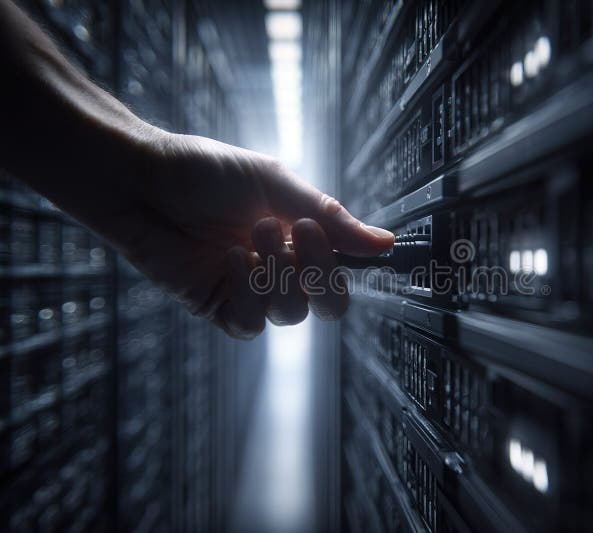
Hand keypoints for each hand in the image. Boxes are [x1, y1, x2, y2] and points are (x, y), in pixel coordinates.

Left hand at [95, 133, 393, 337]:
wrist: (142, 178)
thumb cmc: (206, 172)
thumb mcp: (276, 184)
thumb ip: (330, 218)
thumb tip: (385, 241)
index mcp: (298, 239)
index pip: (341, 271)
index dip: (349, 265)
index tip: (341, 236)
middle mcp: (279, 269)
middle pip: (327, 306)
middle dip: (322, 275)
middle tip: (302, 234)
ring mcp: (248, 291)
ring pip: (290, 315)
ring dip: (279, 273)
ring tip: (254, 231)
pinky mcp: (217, 307)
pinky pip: (250, 324)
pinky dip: (249, 292)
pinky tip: (231, 257)